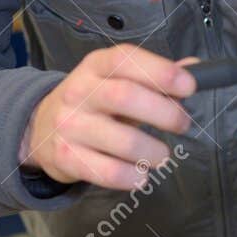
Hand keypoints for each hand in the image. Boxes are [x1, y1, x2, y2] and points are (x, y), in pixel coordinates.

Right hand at [20, 45, 193, 189]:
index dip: (160, 71)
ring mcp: (69, 126)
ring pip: (122, 141)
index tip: (189, 86)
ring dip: (153, 152)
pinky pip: (108, 172)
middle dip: (165, 113)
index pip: (125, 59)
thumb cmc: (91, 103)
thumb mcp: (115, 79)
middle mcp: (79, 92)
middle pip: (126, 97)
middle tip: (182, 124)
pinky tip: (140, 175)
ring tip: (161, 155)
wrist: (39, 128)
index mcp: (94, 66)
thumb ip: (155, 76)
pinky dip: (133, 177)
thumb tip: (196, 68)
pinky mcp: (66, 158)